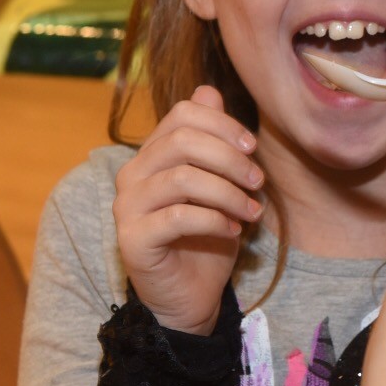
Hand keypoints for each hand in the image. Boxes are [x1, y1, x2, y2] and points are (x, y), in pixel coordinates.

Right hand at [112, 86, 263, 334]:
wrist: (190, 296)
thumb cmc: (206, 237)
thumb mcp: (218, 183)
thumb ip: (212, 139)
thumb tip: (209, 90)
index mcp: (151, 153)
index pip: (183, 114)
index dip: (224, 125)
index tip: (253, 148)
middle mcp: (131, 174)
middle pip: (183, 141)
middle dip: (230, 158)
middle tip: (258, 181)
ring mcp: (127, 207)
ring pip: (183, 178)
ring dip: (228, 192)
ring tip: (253, 211)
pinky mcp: (133, 239)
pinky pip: (179, 217)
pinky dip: (215, 219)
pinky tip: (234, 230)